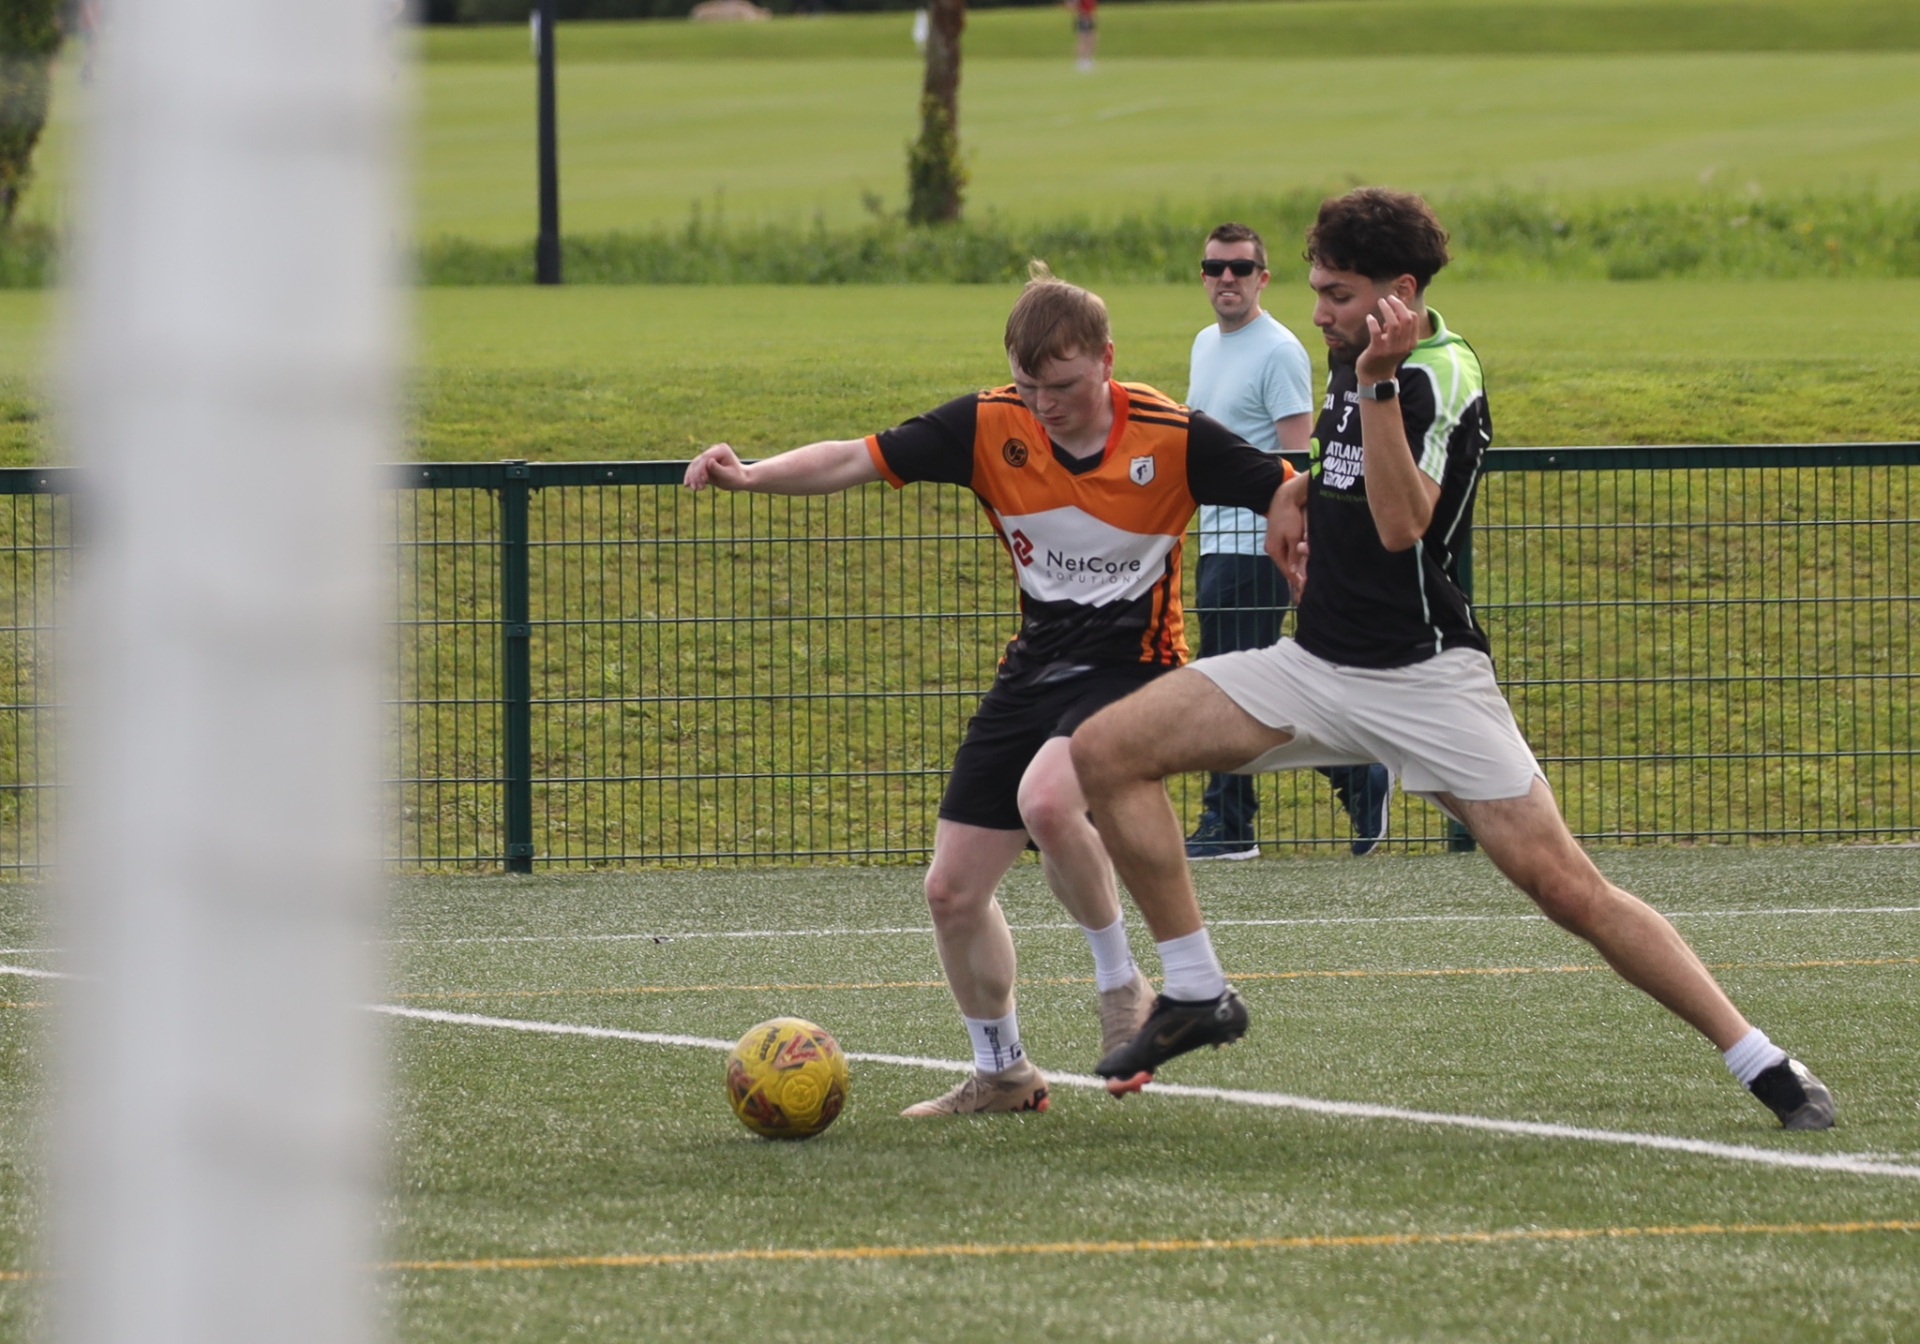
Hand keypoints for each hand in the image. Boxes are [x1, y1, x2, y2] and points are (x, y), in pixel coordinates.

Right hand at [684, 443, 750, 491]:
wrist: (740, 480)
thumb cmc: (737, 478)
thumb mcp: (729, 476)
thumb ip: (718, 469)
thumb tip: (709, 461)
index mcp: (721, 450)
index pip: (706, 458)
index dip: (701, 469)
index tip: (702, 481)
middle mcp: (714, 450)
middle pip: (699, 461)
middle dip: (695, 475)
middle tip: (695, 488)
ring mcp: (709, 455)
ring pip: (694, 464)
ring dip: (691, 477)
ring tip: (694, 489)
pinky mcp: (705, 462)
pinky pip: (695, 468)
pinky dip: (691, 477)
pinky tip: (687, 485)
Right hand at [1265, 470, 1309, 598]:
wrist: (1284, 498)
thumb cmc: (1290, 516)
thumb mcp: (1294, 536)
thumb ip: (1294, 554)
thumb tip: (1295, 572)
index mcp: (1274, 550)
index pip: (1288, 571)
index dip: (1297, 582)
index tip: (1305, 592)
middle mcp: (1272, 549)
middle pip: (1286, 568)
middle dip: (1295, 580)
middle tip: (1304, 593)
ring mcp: (1274, 544)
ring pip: (1287, 562)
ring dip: (1295, 572)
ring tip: (1303, 584)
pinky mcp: (1278, 539)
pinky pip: (1287, 555)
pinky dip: (1293, 562)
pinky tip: (1298, 568)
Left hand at [1356, 294, 1418, 383]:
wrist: (1375, 377)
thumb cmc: (1385, 356)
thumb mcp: (1397, 343)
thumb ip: (1398, 329)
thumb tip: (1395, 309)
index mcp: (1410, 343)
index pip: (1413, 319)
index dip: (1404, 307)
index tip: (1395, 302)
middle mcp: (1403, 346)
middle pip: (1405, 319)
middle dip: (1397, 305)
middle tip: (1388, 298)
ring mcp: (1390, 349)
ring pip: (1393, 323)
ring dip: (1386, 310)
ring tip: (1380, 302)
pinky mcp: (1377, 351)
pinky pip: (1376, 332)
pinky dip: (1373, 322)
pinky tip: (1369, 318)